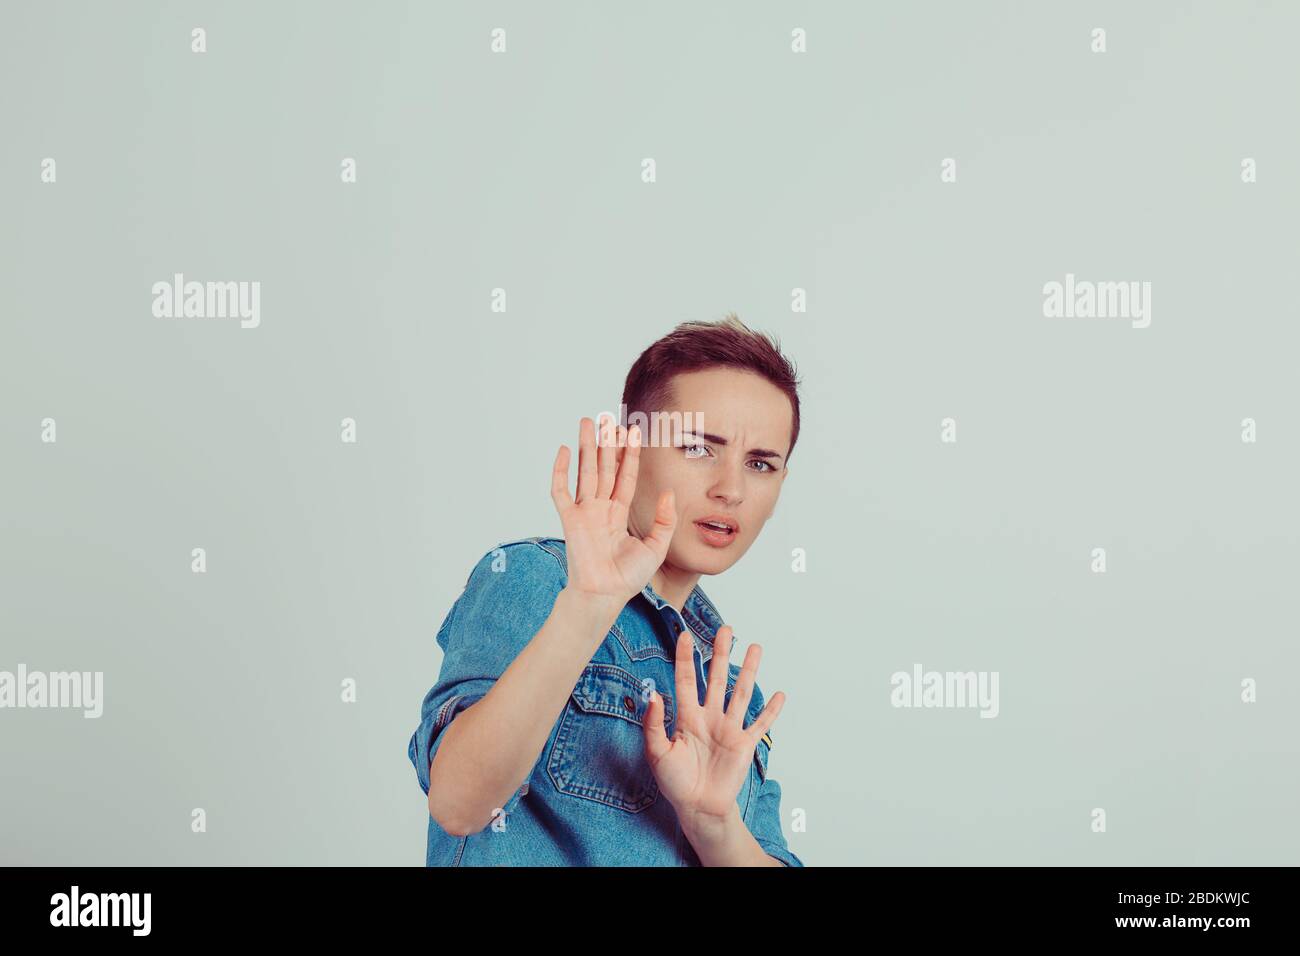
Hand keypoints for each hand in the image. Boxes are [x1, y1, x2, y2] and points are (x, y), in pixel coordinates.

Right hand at [550, 415, 676, 609]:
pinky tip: (564, 450)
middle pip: (604, 468)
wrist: (605, 596)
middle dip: (607, 443)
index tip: (633, 431)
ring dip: (587, 447)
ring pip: (585, 472)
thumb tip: (668, 493)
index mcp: (618, 514)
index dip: (629, 454)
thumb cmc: (628, 578)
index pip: (624, 477)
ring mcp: (584, 513)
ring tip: (588, 422)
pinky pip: (562, 491)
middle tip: (608, 417)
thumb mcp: (657, 547)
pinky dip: (561, 471)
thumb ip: (664, 520)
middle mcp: (600, 509)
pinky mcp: (569, 520)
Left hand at [642, 624, 784, 826]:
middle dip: (721, 653)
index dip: (686, 658)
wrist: (697, 807)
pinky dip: (771, 711)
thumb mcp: (656, 752)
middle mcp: (710, 717)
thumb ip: (654, 724)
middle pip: (717, 678)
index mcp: (687, 717)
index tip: (685, 635)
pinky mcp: (744, 745)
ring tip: (754, 648)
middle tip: (726, 629)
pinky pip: (760, 725)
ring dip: (748, 670)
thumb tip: (653, 695)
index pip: (687, 680)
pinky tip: (779, 694)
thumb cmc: (674, 782)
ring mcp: (729, 730)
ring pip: (741, 693)